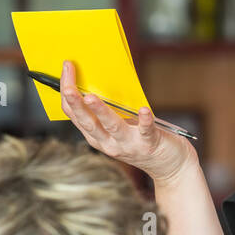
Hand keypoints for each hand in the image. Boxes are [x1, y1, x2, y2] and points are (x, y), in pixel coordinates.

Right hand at [59, 59, 196, 185]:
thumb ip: (109, 109)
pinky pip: (146, 131)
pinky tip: (143, 110)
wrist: (169, 166)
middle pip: (87, 122)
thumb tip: (99, 77)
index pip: (75, 115)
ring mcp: (129, 144)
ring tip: (90, 97)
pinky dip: (144, 120)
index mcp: (97, 136)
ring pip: (112, 127)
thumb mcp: (119, 126)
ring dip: (100, 111)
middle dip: (76, 103)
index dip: (67, 94)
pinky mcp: (150, 143)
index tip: (66, 68)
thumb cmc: (142, 139)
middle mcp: (109, 143)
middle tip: (67, 87)